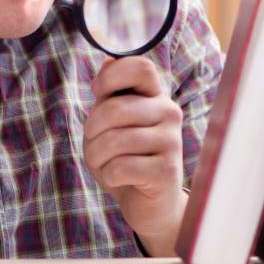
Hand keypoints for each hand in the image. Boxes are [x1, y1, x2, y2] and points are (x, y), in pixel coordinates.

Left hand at [83, 56, 186, 255]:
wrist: (148, 204)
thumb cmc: (125, 157)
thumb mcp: (112, 123)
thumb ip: (110, 93)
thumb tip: (109, 59)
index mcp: (155, 96)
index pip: (141, 66)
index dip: (111, 77)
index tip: (98, 93)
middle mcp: (169, 113)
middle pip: (116, 108)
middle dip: (91, 129)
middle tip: (92, 143)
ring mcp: (172, 141)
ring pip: (115, 140)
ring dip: (96, 156)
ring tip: (102, 163)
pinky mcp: (168, 171)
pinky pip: (121, 167)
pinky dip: (108, 175)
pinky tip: (118, 179)